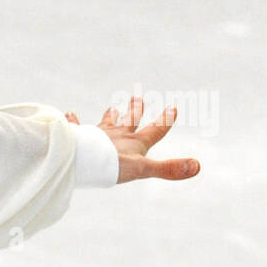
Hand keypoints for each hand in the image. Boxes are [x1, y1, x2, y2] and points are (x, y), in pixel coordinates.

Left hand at [65, 96, 198, 183]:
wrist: (82, 159)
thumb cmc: (112, 165)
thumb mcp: (143, 169)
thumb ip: (168, 169)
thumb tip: (196, 166)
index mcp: (135, 143)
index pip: (155, 131)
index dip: (165, 121)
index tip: (173, 108)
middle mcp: (118, 136)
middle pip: (130, 121)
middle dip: (135, 111)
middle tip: (137, 97)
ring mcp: (98, 136)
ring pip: (107, 123)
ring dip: (110, 116)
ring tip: (111, 107)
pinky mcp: (80, 139)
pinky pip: (76, 128)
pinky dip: (73, 122)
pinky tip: (69, 114)